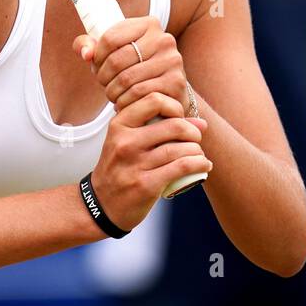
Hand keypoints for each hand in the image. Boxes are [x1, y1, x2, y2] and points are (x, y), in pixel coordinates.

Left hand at [73, 15, 193, 115]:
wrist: (171, 91)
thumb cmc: (137, 67)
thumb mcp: (115, 51)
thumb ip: (92, 45)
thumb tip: (86, 54)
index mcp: (148, 24)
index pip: (110, 38)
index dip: (97, 56)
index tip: (97, 65)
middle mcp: (164, 39)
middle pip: (117, 60)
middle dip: (103, 76)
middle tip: (103, 84)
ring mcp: (172, 60)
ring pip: (126, 79)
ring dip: (112, 92)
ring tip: (112, 94)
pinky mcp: (176, 82)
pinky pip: (139, 94)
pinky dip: (125, 102)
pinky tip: (123, 103)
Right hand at [88, 90, 210, 231]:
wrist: (102, 204)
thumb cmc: (119, 168)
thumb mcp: (127, 141)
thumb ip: (158, 127)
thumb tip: (201, 123)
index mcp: (119, 125)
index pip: (154, 100)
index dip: (174, 106)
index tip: (179, 117)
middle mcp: (125, 142)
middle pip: (174, 125)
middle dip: (193, 131)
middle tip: (195, 138)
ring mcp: (135, 164)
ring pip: (180, 149)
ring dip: (197, 151)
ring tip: (199, 155)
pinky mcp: (146, 185)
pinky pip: (182, 168)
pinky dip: (199, 164)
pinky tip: (204, 166)